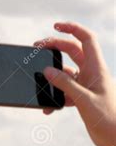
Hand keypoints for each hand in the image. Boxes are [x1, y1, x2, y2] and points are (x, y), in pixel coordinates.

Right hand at [35, 22, 115, 145]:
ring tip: (38, 82)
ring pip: (64, 73)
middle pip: (72, 51)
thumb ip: (65, 84)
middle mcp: (91, 74)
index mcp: (97, 69)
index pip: (86, 40)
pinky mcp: (81, 98)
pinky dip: (54, 98)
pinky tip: (48, 108)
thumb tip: (47, 70)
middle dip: (54, 47)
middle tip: (37, 48)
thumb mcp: (84, 100)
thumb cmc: (108, 118)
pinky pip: (63, 92)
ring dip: (51, 77)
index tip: (55, 27)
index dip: (72, 29)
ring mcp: (85, 85)